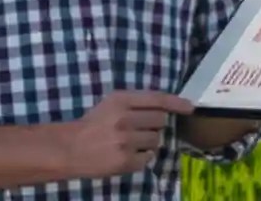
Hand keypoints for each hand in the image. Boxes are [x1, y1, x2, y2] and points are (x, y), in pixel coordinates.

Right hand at [60, 90, 193, 178]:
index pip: (157, 99)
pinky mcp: (126, 160)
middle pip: (160, 120)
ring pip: (156, 140)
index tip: (190, 107)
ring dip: (149, 141)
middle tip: (141, 128)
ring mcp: (126, 141)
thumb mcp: (110, 104)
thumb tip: (165, 108)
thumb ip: (135, 103)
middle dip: (156, 124)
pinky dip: (142, 157)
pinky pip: (148, 158)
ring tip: (131, 142)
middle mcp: (125, 118)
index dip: (177, 103)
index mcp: (121, 100)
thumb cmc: (92, 124)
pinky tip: (128, 154)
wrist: (70, 148)